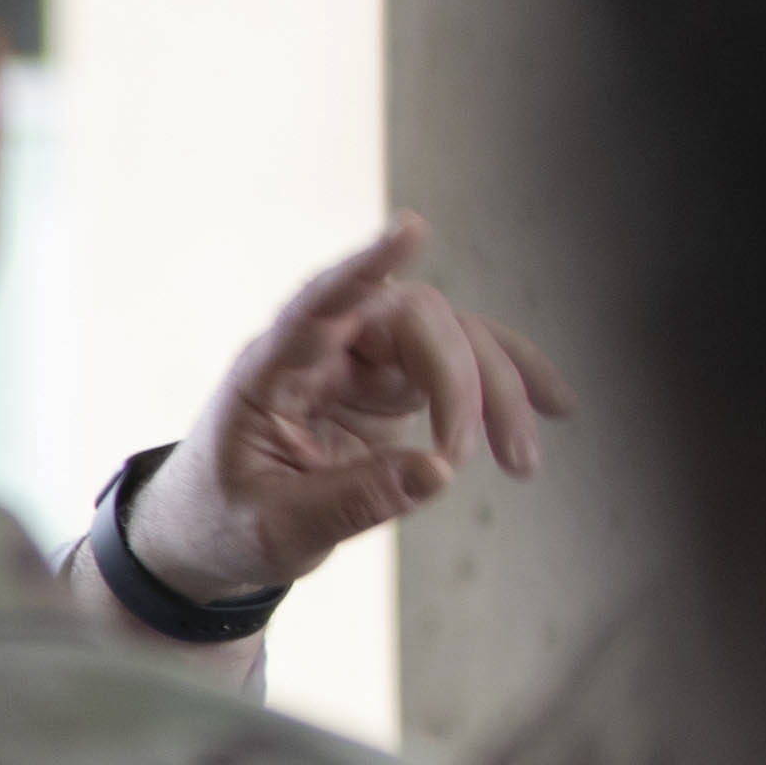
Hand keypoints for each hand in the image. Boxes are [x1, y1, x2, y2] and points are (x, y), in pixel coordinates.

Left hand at [129, 216, 573, 601]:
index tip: (411, 228)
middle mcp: (320, 351)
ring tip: (523, 463)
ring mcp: (360, 362)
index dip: (363, 266)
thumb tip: (437, 472)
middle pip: (413, 322)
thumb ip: (350, 502)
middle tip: (486, 460)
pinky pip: (459, 367)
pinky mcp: (391, 386)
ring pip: (450, 339)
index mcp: (270, 373)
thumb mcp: (276, 531)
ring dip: (497, 391)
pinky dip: (502, 388)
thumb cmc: (225, 525)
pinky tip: (553, 407)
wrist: (213, 536)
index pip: (316, 305)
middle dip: (465, 382)